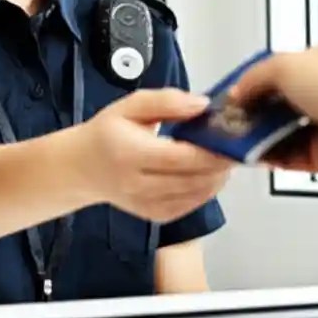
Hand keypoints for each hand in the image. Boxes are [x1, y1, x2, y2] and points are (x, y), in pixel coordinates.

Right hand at [74, 89, 233, 222]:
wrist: (82, 168)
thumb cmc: (107, 134)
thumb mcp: (130, 105)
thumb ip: (167, 101)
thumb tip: (202, 104)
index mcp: (128, 153)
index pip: (178, 157)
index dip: (210, 151)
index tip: (231, 139)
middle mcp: (136, 184)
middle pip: (191, 179)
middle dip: (220, 164)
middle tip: (236, 146)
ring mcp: (145, 204)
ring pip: (195, 196)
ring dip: (217, 177)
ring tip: (224, 157)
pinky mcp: (154, 216)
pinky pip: (189, 206)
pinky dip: (206, 190)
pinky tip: (209, 174)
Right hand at [230, 44, 317, 180]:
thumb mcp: (285, 65)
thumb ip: (255, 76)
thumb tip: (238, 90)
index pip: (278, 71)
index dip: (252, 83)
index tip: (230, 97)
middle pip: (279, 105)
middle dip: (253, 114)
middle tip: (229, 123)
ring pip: (283, 133)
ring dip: (260, 138)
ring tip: (237, 142)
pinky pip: (292, 157)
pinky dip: (273, 157)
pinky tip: (256, 156)